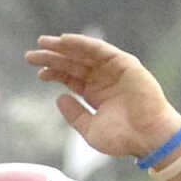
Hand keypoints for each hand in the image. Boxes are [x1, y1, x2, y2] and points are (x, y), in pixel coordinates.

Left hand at [24, 34, 180, 161]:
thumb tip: (58, 97)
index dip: (54, 72)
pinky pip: (100, 49)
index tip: (39, 72)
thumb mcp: (90, 130)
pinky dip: (83, 43)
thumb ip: (74, 115)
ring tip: (43, 43)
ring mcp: (113, 70)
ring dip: (63, 47)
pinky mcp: (124, 63)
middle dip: (52, 57)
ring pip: (83, 54)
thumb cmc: (123, 139)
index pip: (70, 77)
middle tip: (30, 55)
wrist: (149, 137)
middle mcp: (103, 79)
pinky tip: (65, 41)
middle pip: (72, 63)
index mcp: (95, 93)